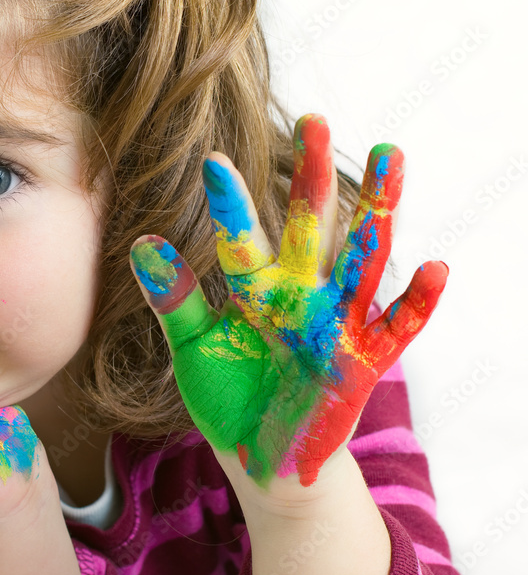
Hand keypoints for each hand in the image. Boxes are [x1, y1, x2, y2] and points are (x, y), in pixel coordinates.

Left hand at [129, 114, 446, 486]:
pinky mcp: (362, 363)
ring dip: (376, 211)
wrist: (262, 454)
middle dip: (312, 178)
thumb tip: (141, 243)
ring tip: (390, 156)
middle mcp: (299, 294)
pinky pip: (395, 329)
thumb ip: (173, 300)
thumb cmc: (227, 392)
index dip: (230, 203)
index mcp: (255, 288)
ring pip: (360, 260)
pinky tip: (434, 267)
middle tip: (315, 121)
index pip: (242, 237)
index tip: (213, 160)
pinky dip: (415, 303)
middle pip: (309, 228)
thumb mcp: (193, 346)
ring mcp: (334, 324)